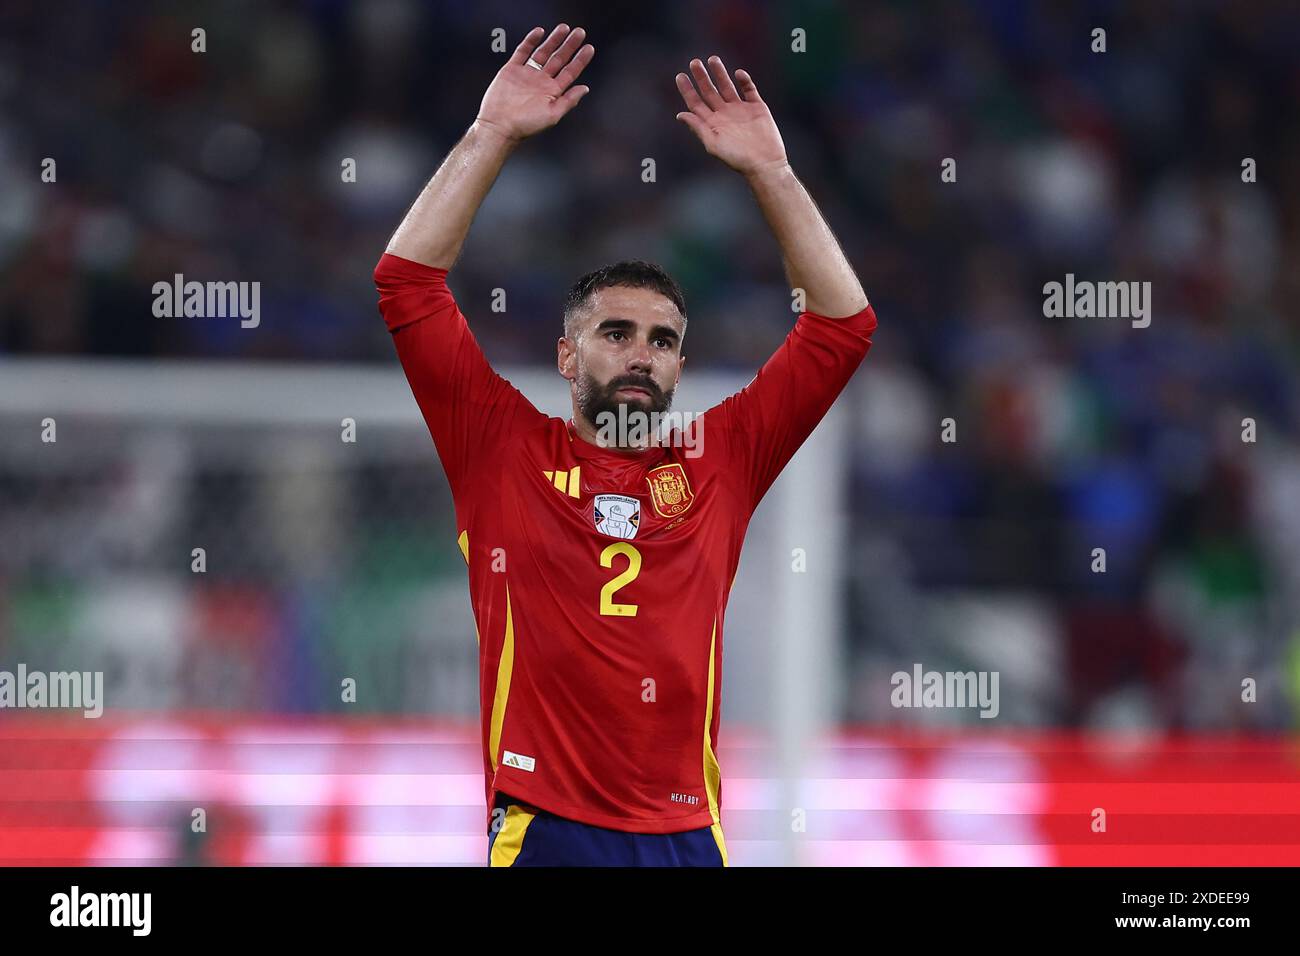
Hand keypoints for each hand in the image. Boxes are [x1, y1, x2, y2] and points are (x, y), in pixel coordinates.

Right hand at [476, 24, 594, 141]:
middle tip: (580, 32)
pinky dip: (530, 41)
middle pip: (559, 59)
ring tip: (564, 28)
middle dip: (569, 45)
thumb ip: (568, 101)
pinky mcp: (512, 70)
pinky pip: (523, 52)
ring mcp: (527, 74)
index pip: (570, 72)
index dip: (580, 60)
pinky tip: (540, 32)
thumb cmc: (526, 125)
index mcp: (552, 92)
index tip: (589, 48)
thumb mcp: (552, 115)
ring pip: (543, 53)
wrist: (499, 125)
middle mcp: (541, 81)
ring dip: (553, 40)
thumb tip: (585, 88)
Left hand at [675, 56, 787, 176]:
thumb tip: (680, 115)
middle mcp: (724, 114)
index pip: (696, 103)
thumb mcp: (713, 144)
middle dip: (701, 77)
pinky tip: (738, 73)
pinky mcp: (757, 108)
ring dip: (720, 73)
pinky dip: (745, 81)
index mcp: (712, 123)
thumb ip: (698, 127)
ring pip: (728, 87)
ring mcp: (740, 110)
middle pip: (710, 91)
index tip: (680, 76)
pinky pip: (749, 90)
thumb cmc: (737, 158)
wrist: (764, 163)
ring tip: (713, 59)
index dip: (688, 90)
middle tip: (694, 62)